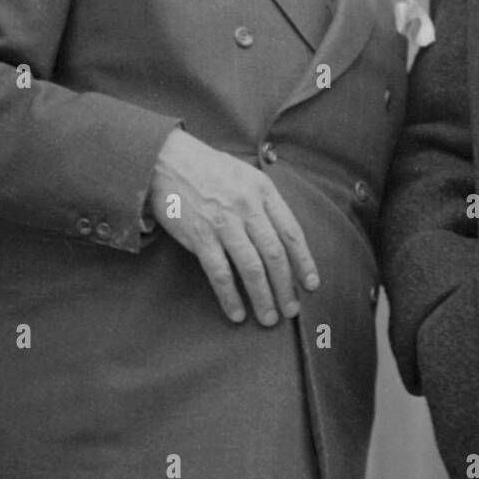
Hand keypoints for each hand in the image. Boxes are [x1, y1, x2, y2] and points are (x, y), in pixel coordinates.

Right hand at [148, 128, 318, 324]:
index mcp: (263, 191)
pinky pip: (220, 273)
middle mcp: (248, 207)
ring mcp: (224, 223)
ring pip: (252, 267)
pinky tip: (237, 313)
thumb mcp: (246, 174)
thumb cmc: (209, 169)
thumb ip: (264, 202)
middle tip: (292, 310)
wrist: (166, 160)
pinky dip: (230, 296)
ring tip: (270, 318)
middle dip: (286, 286)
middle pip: (275, 254)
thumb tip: (282, 235)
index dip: (304, 261)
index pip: (292, 231)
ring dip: (263, 297)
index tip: (311, 284)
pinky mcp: (200, 236)